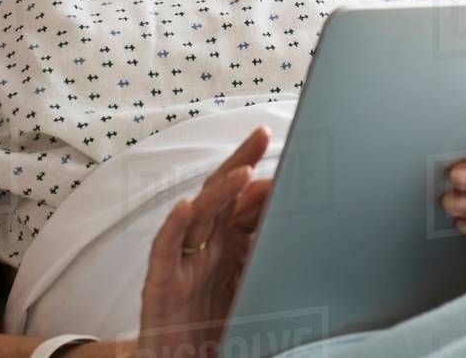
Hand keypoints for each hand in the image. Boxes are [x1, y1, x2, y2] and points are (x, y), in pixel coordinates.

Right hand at [135, 127, 274, 357]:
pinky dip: (173, 228)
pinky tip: (184, 207)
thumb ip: (269, 256)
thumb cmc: (215, 330)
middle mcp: (204, 248)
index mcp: (228, 245)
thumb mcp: (252, 287)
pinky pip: (164, 251)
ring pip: (197, 216)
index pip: (245, 200)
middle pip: (220, 194)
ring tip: (242, 171)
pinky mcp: (160, 287)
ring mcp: (181, 265)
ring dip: (219, 192)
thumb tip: (305, 231)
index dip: (265, 179)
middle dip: (240, 162)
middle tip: (261, 135)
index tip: (291, 156)